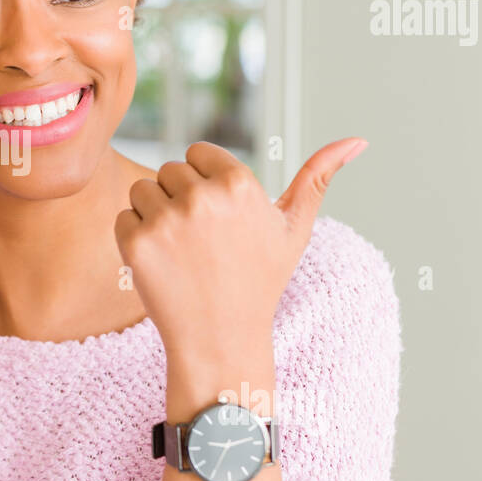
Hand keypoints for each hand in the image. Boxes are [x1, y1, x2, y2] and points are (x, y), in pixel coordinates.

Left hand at [114, 137, 367, 375]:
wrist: (221, 340)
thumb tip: (357, 140)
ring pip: (142, 191)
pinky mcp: (137, 244)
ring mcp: (167, 221)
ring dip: (154, 215)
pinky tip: (163, 264)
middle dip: (180, 199)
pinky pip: (124, 218)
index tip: (217, 219)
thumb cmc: (259, 282)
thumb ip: (318, 179)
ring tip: (182, 251)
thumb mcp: (294, 230)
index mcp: (240, 184)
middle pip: (169, 171)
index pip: (197, 153)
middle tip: (201, 242)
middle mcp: (203, 197)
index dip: (204, 184)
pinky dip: (135, 239)